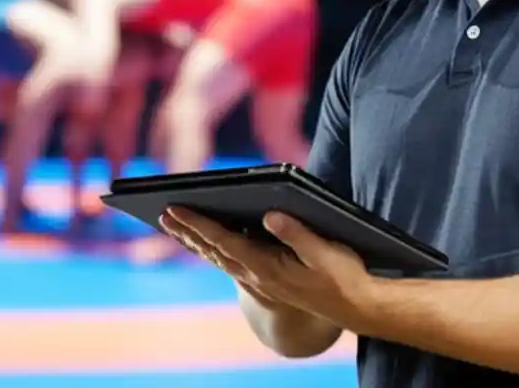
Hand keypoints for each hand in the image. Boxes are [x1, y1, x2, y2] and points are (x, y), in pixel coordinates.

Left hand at [159, 206, 373, 326]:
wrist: (355, 308)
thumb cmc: (344, 276)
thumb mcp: (326, 252)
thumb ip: (298, 234)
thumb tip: (270, 215)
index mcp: (267, 267)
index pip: (224, 241)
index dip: (198, 224)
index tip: (176, 210)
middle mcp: (257, 276)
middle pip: (213, 251)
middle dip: (187, 232)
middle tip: (163, 214)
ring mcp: (260, 281)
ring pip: (219, 258)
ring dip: (195, 242)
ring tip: (174, 226)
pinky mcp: (266, 280)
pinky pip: (230, 263)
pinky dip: (212, 249)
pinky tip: (206, 241)